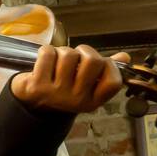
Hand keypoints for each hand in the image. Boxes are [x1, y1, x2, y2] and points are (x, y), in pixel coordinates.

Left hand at [10, 46, 128, 112]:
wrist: (32, 104)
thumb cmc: (63, 89)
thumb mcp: (86, 85)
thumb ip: (105, 71)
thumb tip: (124, 57)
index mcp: (92, 101)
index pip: (114, 81)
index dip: (109, 65)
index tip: (99, 63)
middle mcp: (76, 101)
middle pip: (93, 61)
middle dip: (84, 51)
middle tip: (77, 56)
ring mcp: (56, 94)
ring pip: (69, 55)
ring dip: (63, 51)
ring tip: (58, 61)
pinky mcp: (37, 86)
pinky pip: (48, 54)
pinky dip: (46, 51)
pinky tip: (44, 61)